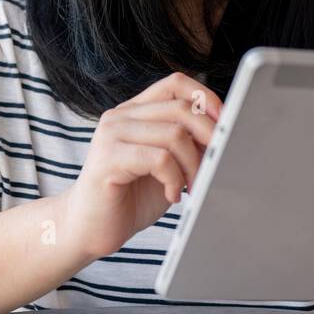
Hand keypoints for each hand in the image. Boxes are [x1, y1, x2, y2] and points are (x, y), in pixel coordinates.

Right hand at [64, 72, 222, 261]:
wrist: (87, 230)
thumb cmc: (129, 199)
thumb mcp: (167, 166)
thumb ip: (187, 145)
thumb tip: (224, 132)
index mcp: (135, 112)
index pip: (175, 83)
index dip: (205, 98)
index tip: (226, 125)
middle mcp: (121, 117)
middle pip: (181, 108)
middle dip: (210, 137)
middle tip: (217, 165)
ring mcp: (111, 135)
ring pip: (174, 134)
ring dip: (194, 165)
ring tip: (192, 187)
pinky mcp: (108, 159)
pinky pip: (159, 159)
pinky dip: (175, 179)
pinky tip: (173, 195)